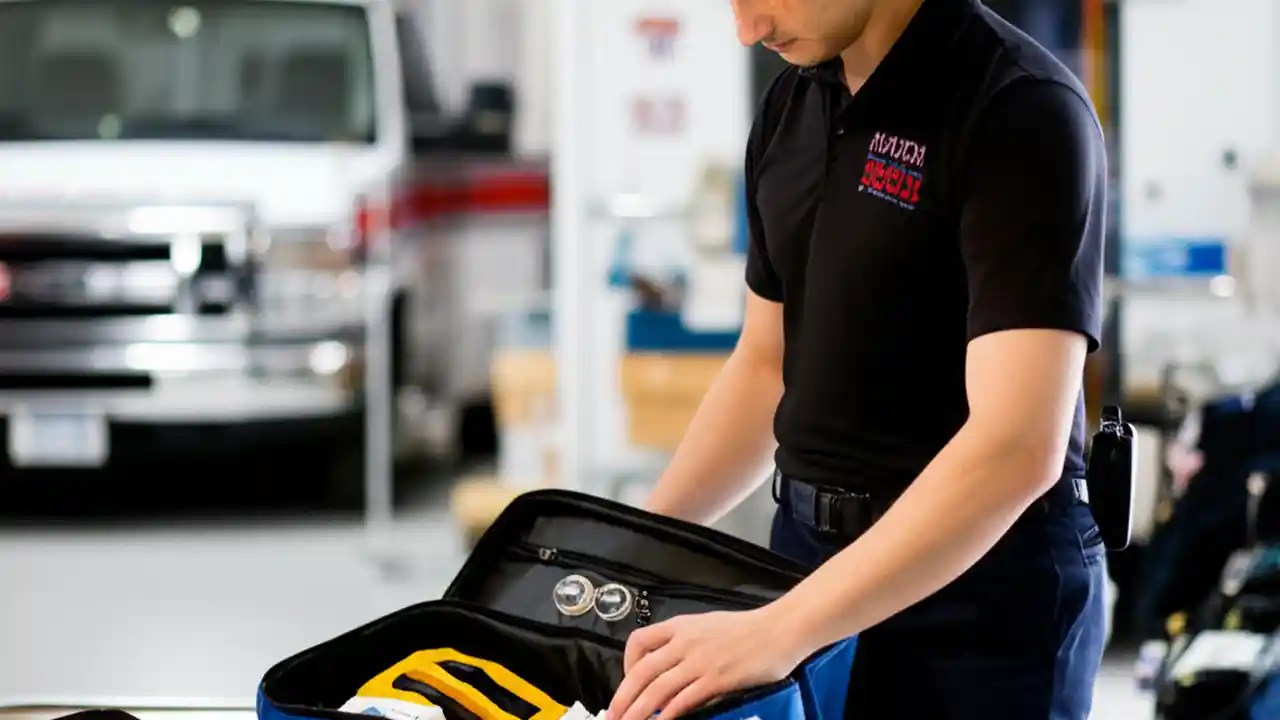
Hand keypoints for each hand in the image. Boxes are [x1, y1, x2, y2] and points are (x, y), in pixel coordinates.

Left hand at [606, 607, 810, 719]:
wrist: (779, 631)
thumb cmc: (748, 629)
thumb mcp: (709, 626)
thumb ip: (686, 644)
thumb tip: (670, 669)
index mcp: (681, 625)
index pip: (639, 641)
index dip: (626, 663)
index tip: (628, 681)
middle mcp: (684, 642)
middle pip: (642, 671)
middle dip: (623, 697)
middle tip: (612, 716)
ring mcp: (699, 662)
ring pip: (657, 689)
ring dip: (638, 711)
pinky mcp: (715, 680)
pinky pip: (682, 701)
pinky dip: (667, 715)